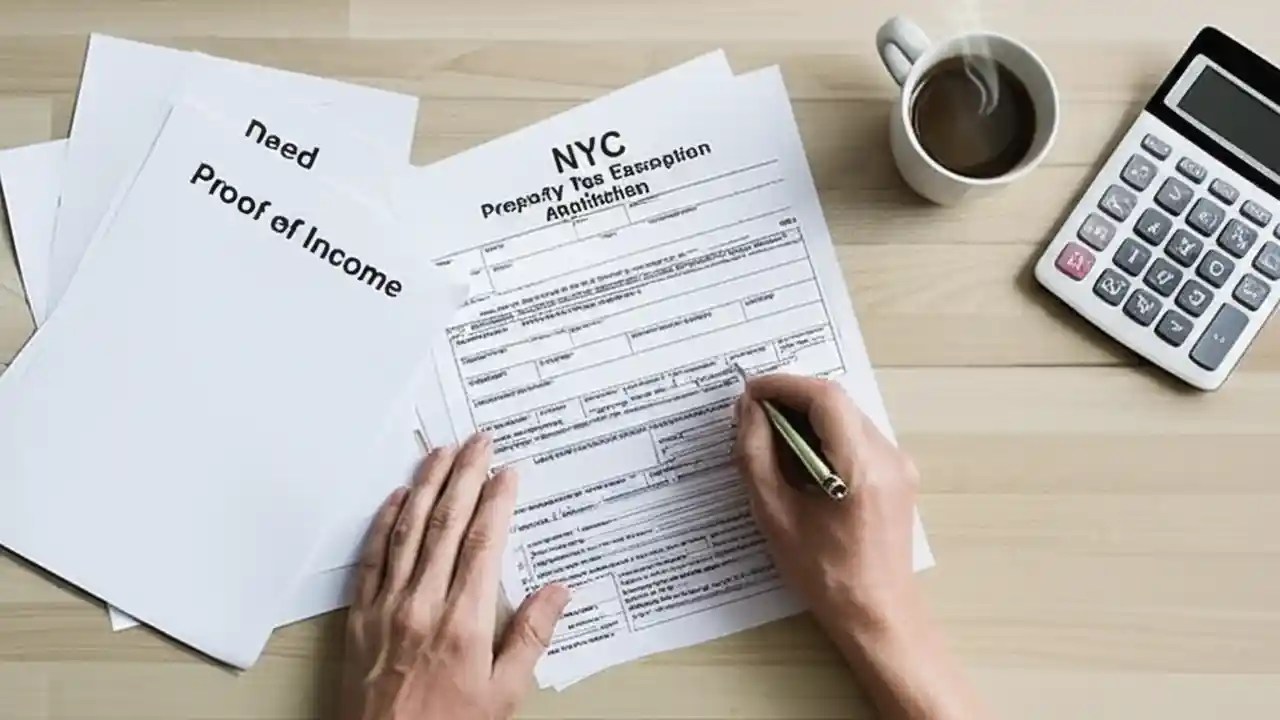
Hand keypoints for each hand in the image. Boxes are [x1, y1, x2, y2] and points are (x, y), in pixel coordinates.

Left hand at [339, 433, 570, 719]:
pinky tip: (395, 499)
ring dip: (425, 486)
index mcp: (462, 622)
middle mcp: (421, 604)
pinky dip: (383, 523)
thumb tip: (559, 592)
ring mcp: (386, 608)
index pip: (484, 542)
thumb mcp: (504, 695)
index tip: (508, 472)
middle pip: (446, 523)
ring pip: (407, 530)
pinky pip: (371, 558)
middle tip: (478, 442)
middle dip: (464, 476)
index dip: (497, 500)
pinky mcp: (360, 618)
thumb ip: (530, 638)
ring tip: (439, 453)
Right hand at [733, 373, 921, 633]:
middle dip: (792, 398)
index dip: (783, 386)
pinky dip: (825, 434)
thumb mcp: (775, 515)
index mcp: (861, 467)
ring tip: (769, 436)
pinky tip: (798, 458)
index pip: (824, 398)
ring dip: (808, 416)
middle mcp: (888, 457)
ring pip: (847, 416)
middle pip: (837, 402)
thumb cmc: (823, 574)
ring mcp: (898, 464)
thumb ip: (756, 455)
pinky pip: (857, 437)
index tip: (749, 393)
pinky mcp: (898, 474)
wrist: (877, 612)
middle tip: (751, 414)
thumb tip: (748, 411)